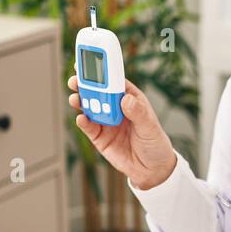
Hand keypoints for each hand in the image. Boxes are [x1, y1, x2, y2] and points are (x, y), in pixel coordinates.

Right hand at [69, 76, 176, 190]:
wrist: (151, 170)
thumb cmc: (155, 143)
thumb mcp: (150, 127)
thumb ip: (138, 113)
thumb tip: (125, 99)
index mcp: (129, 98)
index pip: (115, 80)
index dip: (103, 70)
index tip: (92, 61)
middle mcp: (115, 108)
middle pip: (97, 91)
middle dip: (85, 84)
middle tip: (75, 80)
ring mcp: (105, 121)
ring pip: (89, 107)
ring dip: (80, 101)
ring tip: (75, 99)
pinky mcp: (99, 137)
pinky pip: (88, 126)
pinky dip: (83, 121)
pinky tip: (81, 118)